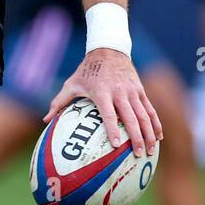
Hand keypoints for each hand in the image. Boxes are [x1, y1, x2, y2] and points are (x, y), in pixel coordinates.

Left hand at [44, 48, 161, 156]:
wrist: (109, 49)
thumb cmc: (87, 70)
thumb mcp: (71, 83)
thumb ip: (59, 102)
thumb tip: (45, 120)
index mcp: (102, 92)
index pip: (109, 114)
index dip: (113, 130)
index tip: (117, 146)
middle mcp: (119, 92)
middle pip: (131, 118)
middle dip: (136, 138)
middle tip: (138, 154)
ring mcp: (132, 91)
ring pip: (144, 115)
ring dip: (149, 134)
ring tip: (151, 151)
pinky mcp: (140, 90)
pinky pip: (150, 109)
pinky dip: (155, 123)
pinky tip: (158, 137)